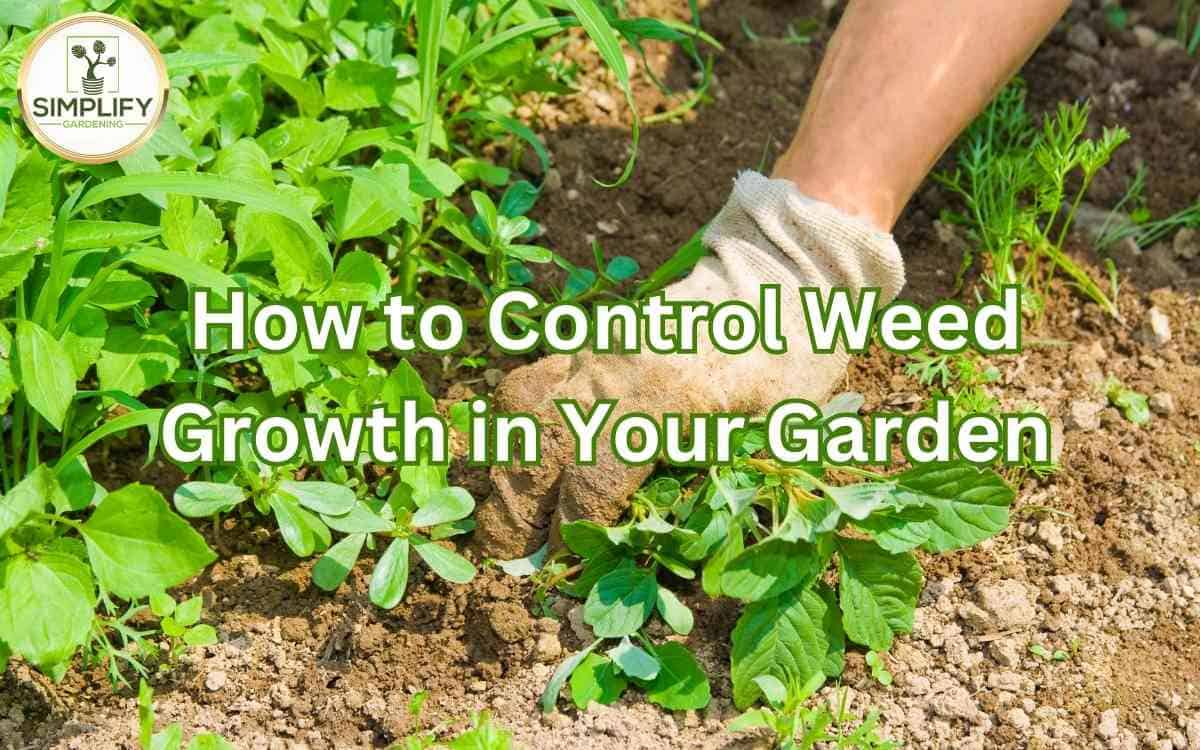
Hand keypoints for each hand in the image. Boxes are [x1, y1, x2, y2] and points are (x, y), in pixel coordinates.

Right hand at [473, 172, 904, 557]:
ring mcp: (599, 349)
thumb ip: (735, 478)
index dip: (574, 530)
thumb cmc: (796, 352)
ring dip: (507, 466)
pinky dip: (518, 422)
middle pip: (538, 445)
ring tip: (508, 512)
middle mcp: (616, 370)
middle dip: (515, 509)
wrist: (787, 269)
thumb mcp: (785, 424)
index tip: (567, 568)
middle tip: (511, 556)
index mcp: (665, 397)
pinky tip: (525, 455)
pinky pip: (533, 379)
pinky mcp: (594, 341)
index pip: (594, 478)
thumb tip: (679, 541)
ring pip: (521, 408)